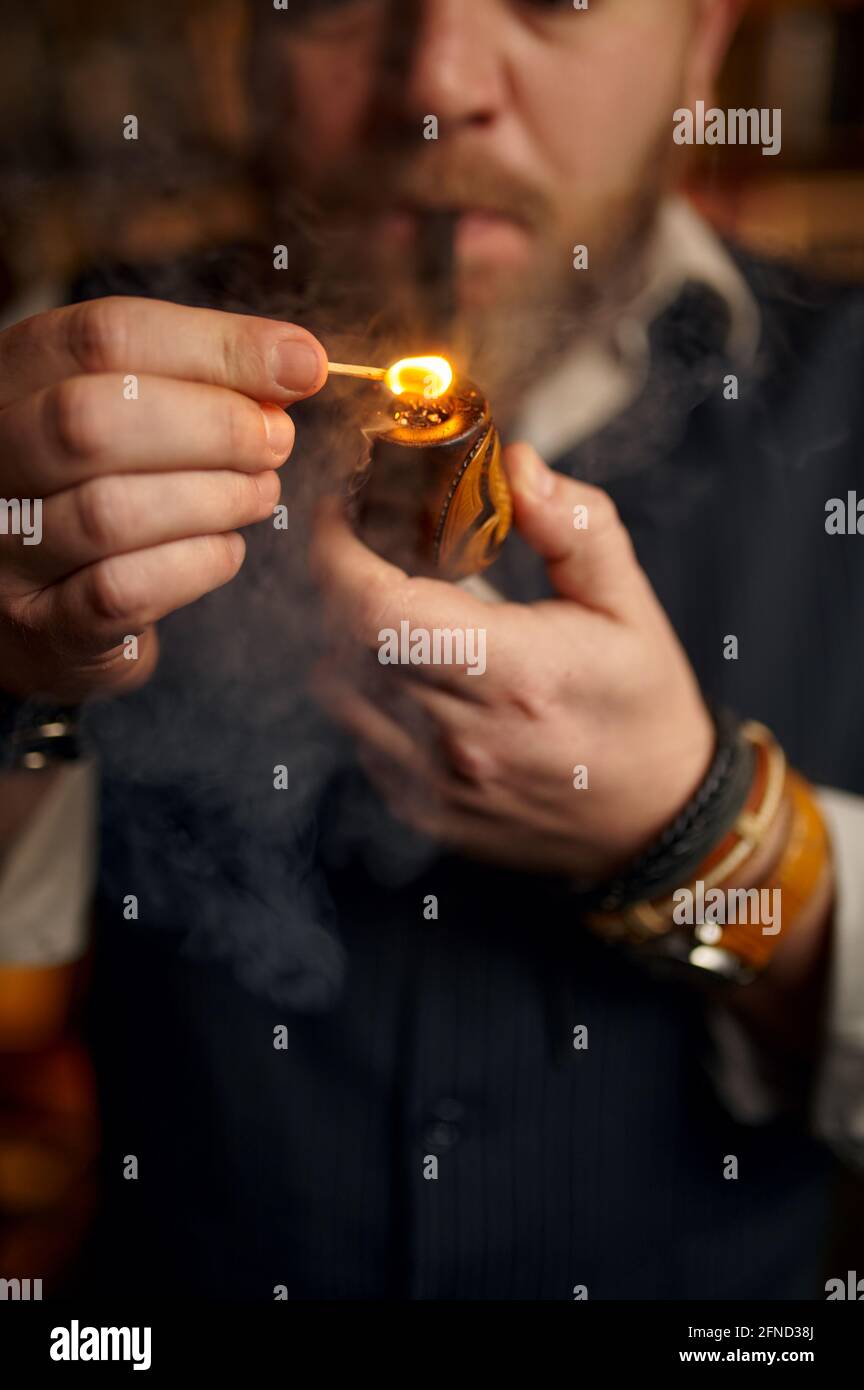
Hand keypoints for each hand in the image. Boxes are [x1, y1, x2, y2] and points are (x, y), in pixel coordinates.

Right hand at [0, 296, 325, 698]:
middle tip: (276, 441)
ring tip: (259, 492)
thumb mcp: (135, 413)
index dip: (216, 345)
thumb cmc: (100, 487)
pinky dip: (196, 564)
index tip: (299, 365)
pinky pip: (123, 591)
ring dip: (215, 498)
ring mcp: (3, 547)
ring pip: (109, 511)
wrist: (43, 609)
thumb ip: (203, 379)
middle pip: (91, 418)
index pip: (104, 336)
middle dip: (213, 426)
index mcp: (9, 378)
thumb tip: (296, 362)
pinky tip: (226, 549)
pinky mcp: (40, 625)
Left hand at [310, 443, 713, 878]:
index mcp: (516, 675)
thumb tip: (516, 464)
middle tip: (365, 542)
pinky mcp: (420, 809)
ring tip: (391, 604)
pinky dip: (365, 690)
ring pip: (335, 690)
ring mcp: (435, 783)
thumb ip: (575, 525)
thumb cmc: (642, 704)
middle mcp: (463, 737)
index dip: (336, 550)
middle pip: (343, 642)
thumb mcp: (629, 604)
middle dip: (338, 579)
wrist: (653, 819)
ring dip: (345, 635)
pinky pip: (356, 734)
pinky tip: (411, 670)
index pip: (377, 609)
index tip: (339, 507)